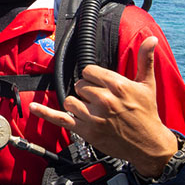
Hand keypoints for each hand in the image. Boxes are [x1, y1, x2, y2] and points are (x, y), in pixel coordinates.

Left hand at [30, 35, 178, 176]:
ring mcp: (93, 116)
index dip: (94, 78)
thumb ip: (145, 60)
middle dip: (88, 92)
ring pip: (71, 100)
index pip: (89, 71)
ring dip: (79, 105)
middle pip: (80, 85)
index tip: (102, 85)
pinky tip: (34, 107)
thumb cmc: (147, 114)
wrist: (148, 144)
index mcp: (117, 85)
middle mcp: (104, 100)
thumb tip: (151, 39)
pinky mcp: (86, 131)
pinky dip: (45, 113)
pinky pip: (60, 118)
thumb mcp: (147, 85)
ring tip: (95, 111)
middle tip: (104, 102)